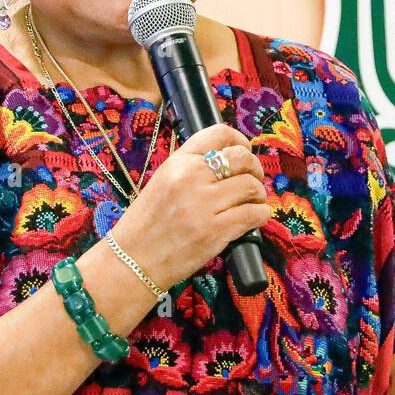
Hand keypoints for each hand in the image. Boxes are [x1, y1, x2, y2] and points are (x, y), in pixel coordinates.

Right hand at [111, 124, 270, 290]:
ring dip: (258, 194)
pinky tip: (255, 217)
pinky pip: (254, 214)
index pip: (219, 134)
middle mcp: (191, 178)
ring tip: (251, 202)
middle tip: (252, 181)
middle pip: (242, 158)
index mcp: (178, 162)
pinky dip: (261, 215)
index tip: (245, 151)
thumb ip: (193, 167)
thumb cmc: (148, 223)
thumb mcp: (163, 181)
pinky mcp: (215, 231)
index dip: (240, 141)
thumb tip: (230, 161)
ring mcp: (204, 205)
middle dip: (255, 169)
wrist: (133, 260)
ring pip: (251, 186)